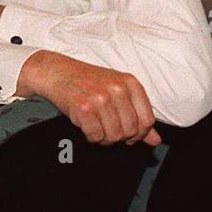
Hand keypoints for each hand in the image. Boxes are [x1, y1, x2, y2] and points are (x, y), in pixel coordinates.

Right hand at [18, 51, 161, 146]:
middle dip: (119, 137)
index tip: (130, 136)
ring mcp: (100, 98)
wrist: (56, 72)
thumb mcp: (116, 91)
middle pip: (130, 130)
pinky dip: (91, 136)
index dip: (140, 134)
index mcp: (130, 83)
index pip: (147, 120)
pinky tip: (86, 126)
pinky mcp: (83, 107)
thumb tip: (155, 139)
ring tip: (96, 128)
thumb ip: (137, 115)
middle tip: (108, 131)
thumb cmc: (86, 81)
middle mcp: (117, 89)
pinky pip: (95, 135)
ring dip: (104, 138)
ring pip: (114, 135)